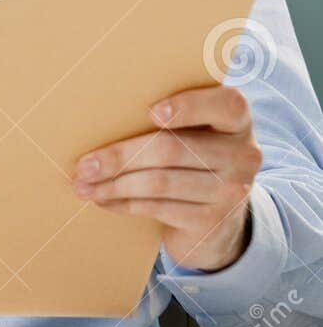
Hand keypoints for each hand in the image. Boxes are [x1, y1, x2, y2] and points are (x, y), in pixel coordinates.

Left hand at [72, 86, 262, 271]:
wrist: (219, 219)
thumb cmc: (193, 160)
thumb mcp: (197, 133)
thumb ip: (171, 116)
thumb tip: (100, 113)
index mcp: (237, 121)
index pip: (226, 104)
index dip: (188, 106)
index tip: (150, 112)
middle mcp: (242, 155)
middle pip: (172, 148)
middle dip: (120, 156)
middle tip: (84, 164)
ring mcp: (230, 191)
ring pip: (159, 182)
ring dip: (113, 185)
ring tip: (83, 185)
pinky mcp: (212, 221)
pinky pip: (158, 208)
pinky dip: (123, 203)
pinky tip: (103, 200)